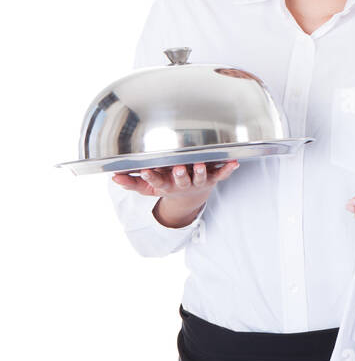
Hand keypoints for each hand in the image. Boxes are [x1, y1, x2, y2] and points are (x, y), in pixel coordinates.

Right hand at [111, 161, 238, 227]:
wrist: (190, 198)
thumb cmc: (166, 186)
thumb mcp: (147, 188)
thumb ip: (132, 182)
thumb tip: (113, 177)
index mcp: (166, 185)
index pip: (157, 182)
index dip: (152, 177)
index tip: (147, 171)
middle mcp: (183, 184)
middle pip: (181, 180)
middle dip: (180, 175)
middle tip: (179, 168)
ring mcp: (199, 181)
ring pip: (202, 178)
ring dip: (203, 171)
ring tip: (203, 164)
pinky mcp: (212, 178)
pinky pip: (222, 174)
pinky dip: (228, 169)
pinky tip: (234, 162)